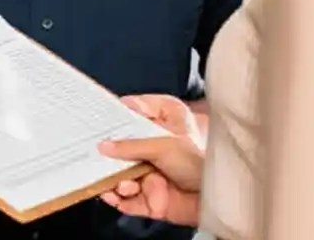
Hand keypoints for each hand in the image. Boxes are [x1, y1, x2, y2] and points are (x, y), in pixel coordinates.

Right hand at [98, 95, 205, 224]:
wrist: (216, 201)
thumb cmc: (202, 164)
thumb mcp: (164, 146)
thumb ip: (132, 146)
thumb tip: (105, 146)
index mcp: (166, 128)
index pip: (139, 113)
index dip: (121, 114)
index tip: (102, 116)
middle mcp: (157, 150)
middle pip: (124, 149)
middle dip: (110, 154)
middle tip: (97, 154)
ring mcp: (153, 175)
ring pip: (121, 175)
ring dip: (115, 179)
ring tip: (120, 182)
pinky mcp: (150, 199)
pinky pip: (126, 200)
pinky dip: (116, 198)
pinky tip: (112, 195)